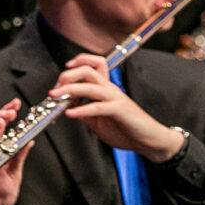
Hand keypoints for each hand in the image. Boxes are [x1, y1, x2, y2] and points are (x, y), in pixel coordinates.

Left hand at [51, 54, 183, 161]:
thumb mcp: (99, 121)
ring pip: (90, 85)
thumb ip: (85, 113)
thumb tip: (68, 108)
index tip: (63, 72)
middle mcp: (111, 90)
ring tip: (56, 96)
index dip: (78, 63)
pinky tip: (70, 114)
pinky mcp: (119, 110)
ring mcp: (115, 99)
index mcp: (107, 89)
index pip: (94, 65)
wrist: (149, 140)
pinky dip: (81, 110)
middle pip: (88, 70)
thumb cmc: (127, 129)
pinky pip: (98, 107)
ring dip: (70, 89)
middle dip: (68, 75)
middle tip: (56, 88)